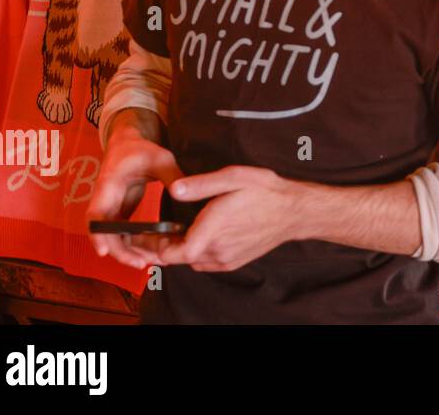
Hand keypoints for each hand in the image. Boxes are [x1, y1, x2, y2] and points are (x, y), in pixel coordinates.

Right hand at [86, 128, 182, 269]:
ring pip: (111, 236)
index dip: (98, 233)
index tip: (103, 251)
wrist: (127, 145)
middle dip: (118, 251)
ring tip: (147, 263)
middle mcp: (104, 200)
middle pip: (104, 232)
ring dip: (125, 251)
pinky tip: (148, 254)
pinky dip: (130, 244)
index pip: (96, 213)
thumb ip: (171, 174)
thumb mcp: (160, 157)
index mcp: (109, 184)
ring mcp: (110, 208)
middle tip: (140, 264)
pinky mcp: (118, 213)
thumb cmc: (141, 149)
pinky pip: (120, 233)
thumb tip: (183, 192)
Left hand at [138, 166, 306, 272]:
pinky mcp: (233, 262)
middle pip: (178, 258)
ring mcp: (226, 258)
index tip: (144, 236)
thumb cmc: (266, 192)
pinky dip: (197, 252)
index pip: (173, 253)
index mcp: (213, 228)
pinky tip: (200, 236)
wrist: (294, 212)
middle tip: (151, 233)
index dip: (153, 248)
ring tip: (175, 232)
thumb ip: (201, 184)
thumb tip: (174, 189)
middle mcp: (217, 249)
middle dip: (162, 247)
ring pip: (191, 260)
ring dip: (181, 249)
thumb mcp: (234, 177)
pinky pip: (205, 262)